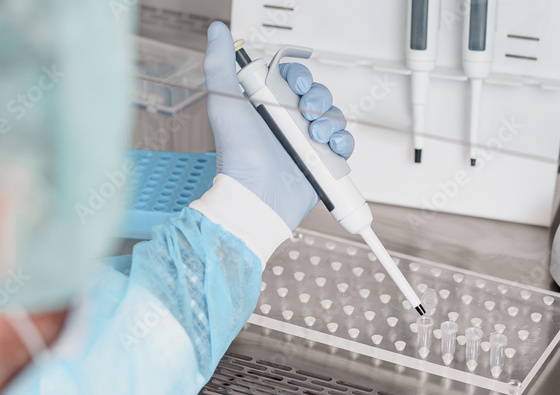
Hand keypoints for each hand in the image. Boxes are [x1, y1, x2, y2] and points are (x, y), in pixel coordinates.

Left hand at [202, 22, 354, 230]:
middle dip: (318, 99)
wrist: (256, 197)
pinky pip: (343, 145)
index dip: (301, 77)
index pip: (294, 80)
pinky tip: (330, 146)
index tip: (297, 85)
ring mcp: (306, 144)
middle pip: (317, 97)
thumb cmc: (238, 157)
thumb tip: (217, 32)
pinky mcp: (321, 164)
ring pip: (332, 119)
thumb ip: (219, 64)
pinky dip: (343, 143)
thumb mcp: (223, 102)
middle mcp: (287, 124)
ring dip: (330, 121)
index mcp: (268, 107)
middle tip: (306, 111)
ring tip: (315, 134)